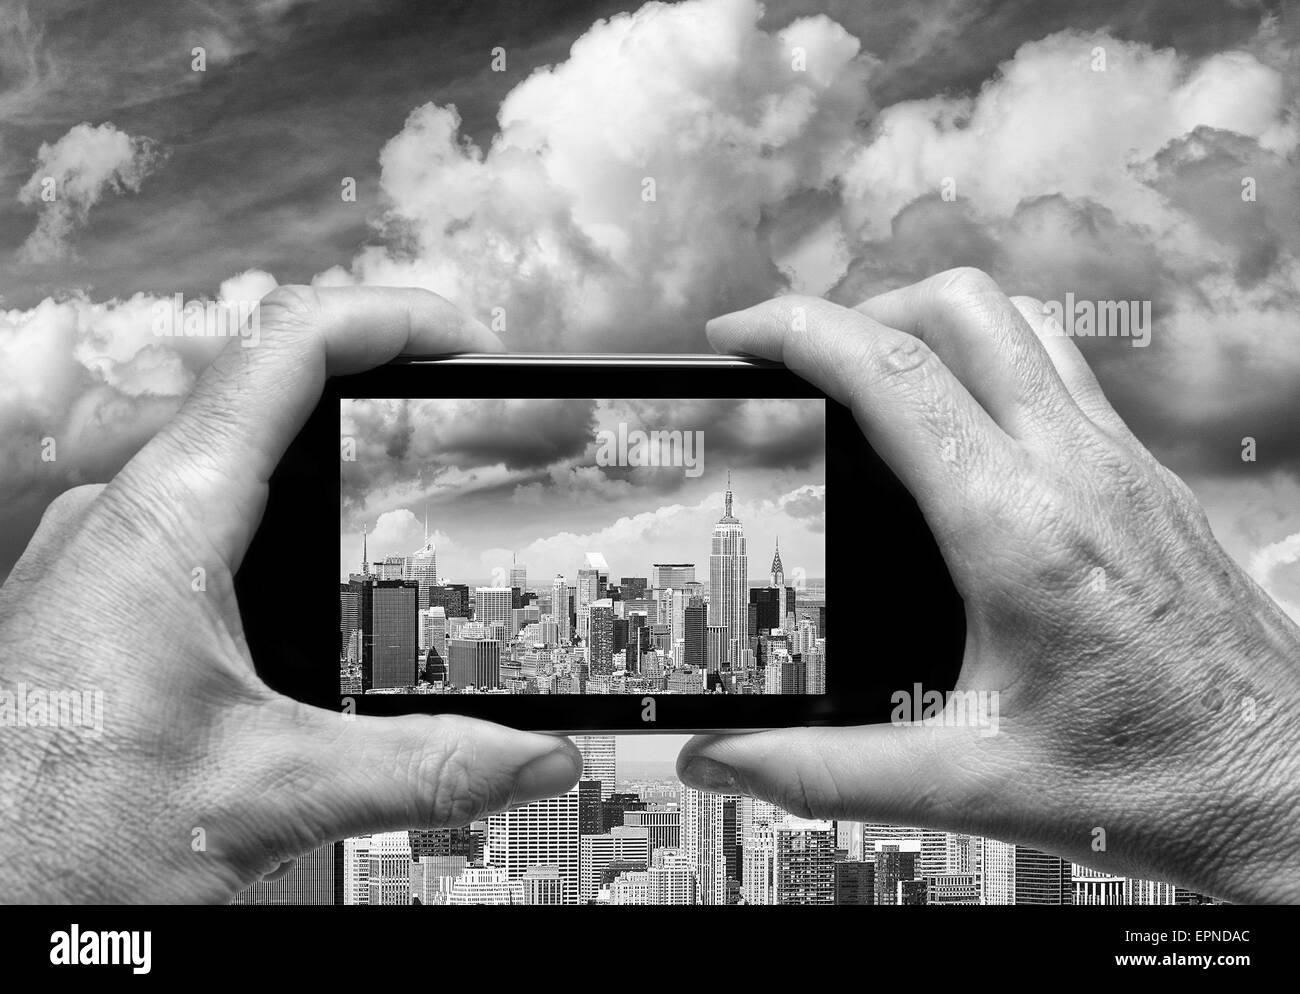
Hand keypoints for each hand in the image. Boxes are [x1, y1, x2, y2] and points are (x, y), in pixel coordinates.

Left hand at [0, 285, 581, 903]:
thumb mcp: (272, 793)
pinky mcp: (98, 598)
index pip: (288, 352)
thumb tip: (541, 755)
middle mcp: (126, 517)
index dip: (391, 319)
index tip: (466, 336)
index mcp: (167, 521)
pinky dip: (278, 521)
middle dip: (374, 388)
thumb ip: (428, 770)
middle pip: (265, 392)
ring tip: (404, 483)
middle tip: (455, 411)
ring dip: (324, 458)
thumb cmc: (55, 831)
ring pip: (230, 460)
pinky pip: (198, 519)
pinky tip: (314, 581)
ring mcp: (103, 553)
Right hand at [680, 267, 1299, 904]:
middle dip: (861, 310)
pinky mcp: (1152, 484)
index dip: (797, 331)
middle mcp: (1080, 473)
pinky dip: (991, 373)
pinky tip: (964, 448)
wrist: (1289, 790)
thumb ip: (824, 773)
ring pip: (1020, 328)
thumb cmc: (1156, 784)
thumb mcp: (966, 787)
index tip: (738, 336)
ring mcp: (1127, 468)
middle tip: (803, 363)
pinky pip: (1062, 379)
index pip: (892, 375)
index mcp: (1019, 532)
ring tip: (875, 385)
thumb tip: (719, 763)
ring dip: (935, 329)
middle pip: (960, 308)